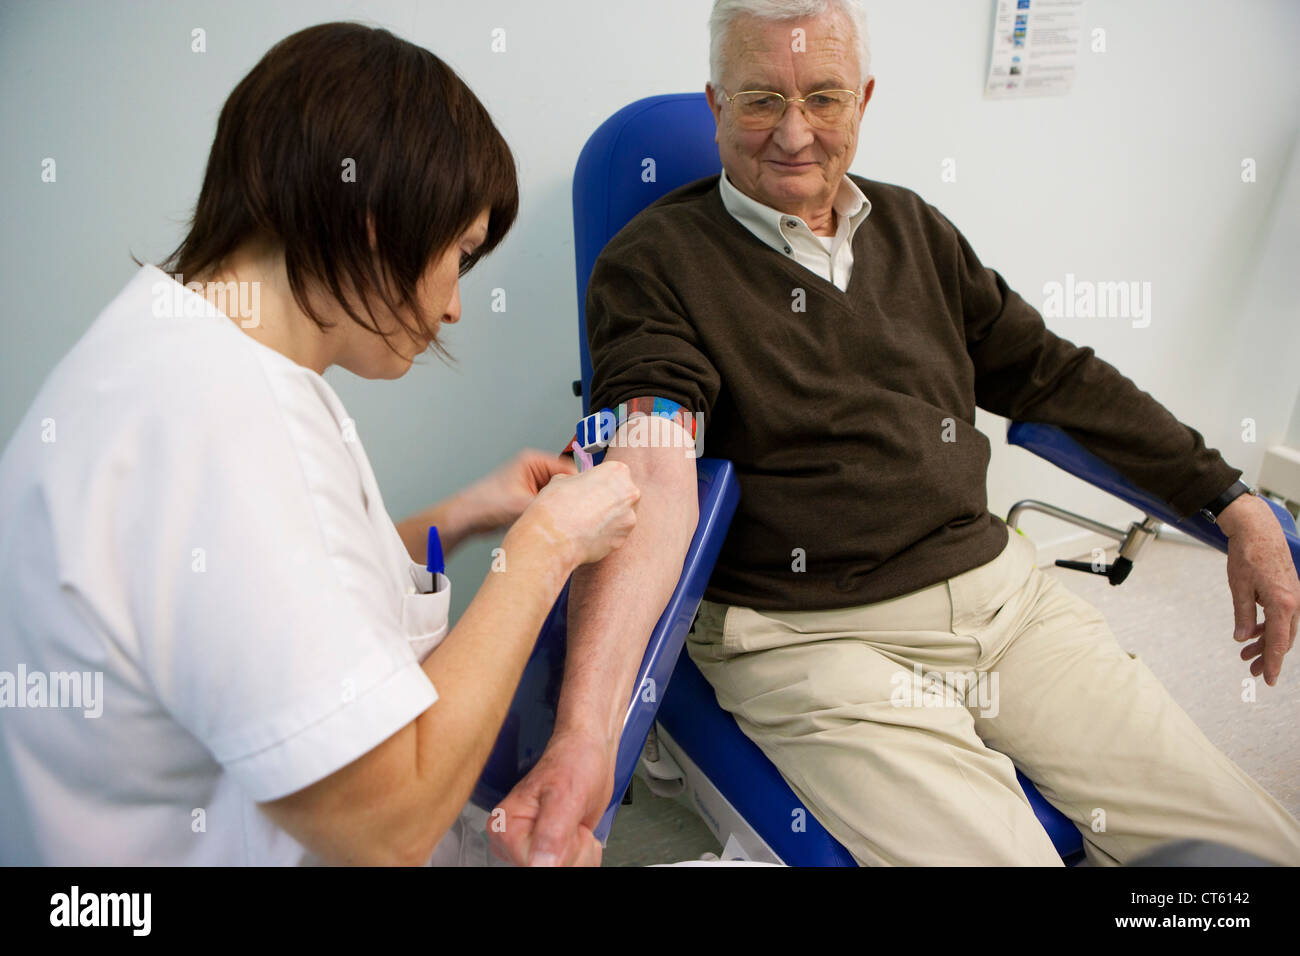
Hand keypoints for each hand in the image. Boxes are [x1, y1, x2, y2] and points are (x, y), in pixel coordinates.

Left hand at [462, 450, 576, 534]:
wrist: (467, 518)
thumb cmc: (486, 504)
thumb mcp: (525, 504)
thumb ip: (552, 504)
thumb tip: (575, 507)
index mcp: (533, 460)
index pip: (568, 468)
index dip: (577, 486)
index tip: (582, 502)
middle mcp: (534, 468)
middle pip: (564, 481)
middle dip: (565, 497)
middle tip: (567, 513)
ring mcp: (532, 482)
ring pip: (557, 494)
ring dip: (556, 506)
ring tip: (553, 517)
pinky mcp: (529, 496)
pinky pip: (548, 503)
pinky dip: (549, 511)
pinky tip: (546, 521)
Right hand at [487, 729, 615, 866]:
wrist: (587, 752)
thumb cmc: (574, 761)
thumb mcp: (566, 796)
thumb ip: (552, 833)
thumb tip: (539, 865)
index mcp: (505, 828)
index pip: (535, 867)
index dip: (563, 852)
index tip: (567, 825)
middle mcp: (512, 842)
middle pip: (550, 871)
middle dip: (574, 854)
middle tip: (573, 822)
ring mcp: (530, 848)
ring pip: (564, 871)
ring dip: (582, 854)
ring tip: (575, 824)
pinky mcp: (546, 852)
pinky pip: (572, 868)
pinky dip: (584, 855)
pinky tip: (578, 832)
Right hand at [519, 460, 639, 566]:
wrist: (552, 537)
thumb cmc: (555, 506)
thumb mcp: (563, 478)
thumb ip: (580, 479)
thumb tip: (580, 485)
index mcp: (617, 471)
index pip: (614, 474)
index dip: (600, 482)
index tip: (590, 489)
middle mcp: (630, 493)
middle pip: (623, 494)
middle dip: (609, 500)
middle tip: (588, 507)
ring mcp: (629, 518)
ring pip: (621, 516)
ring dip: (608, 518)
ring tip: (585, 523)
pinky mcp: (623, 540)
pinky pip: (615, 535)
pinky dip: (604, 535)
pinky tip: (587, 535)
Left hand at [1219, 494, 1299, 685]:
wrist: (1258, 528)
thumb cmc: (1247, 554)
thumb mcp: (1239, 586)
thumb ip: (1243, 615)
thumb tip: (1242, 638)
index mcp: (1283, 603)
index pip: (1278, 642)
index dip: (1273, 663)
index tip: (1268, 679)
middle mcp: (1293, 602)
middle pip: (1283, 638)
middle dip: (1268, 656)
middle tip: (1252, 670)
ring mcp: (1292, 595)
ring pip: (1282, 628)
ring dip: (1266, 642)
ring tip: (1246, 653)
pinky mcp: (1287, 590)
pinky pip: (1280, 615)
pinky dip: (1268, 626)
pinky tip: (1253, 632)